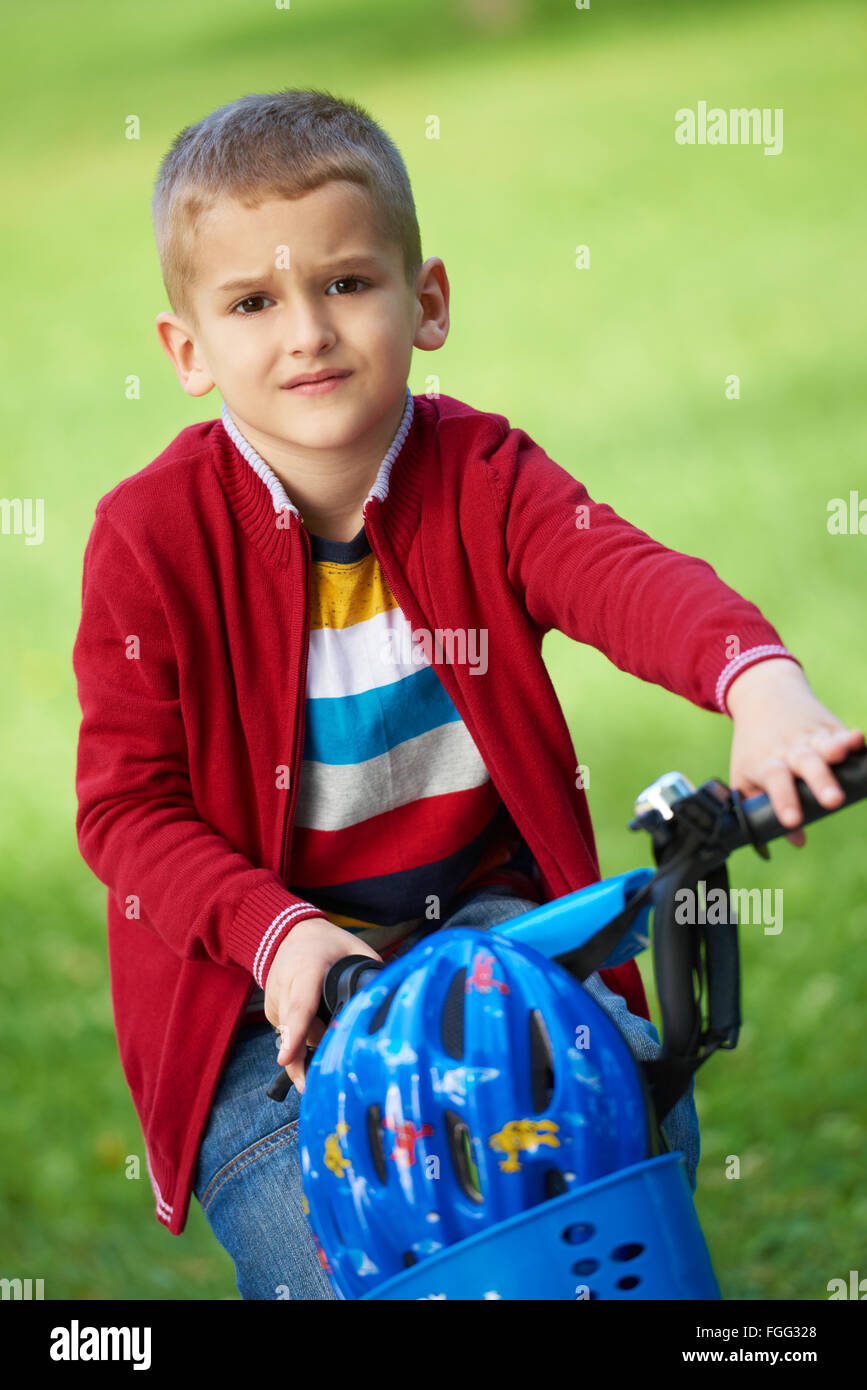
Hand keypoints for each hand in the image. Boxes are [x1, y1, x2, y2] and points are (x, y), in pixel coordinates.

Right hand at [263, 917, 381, 1093]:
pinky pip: (288, 1035)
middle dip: (305, 1059)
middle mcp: (284, 986)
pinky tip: (320, 1032)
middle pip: (293, 1032)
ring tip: (331, 1046)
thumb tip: (391, 1001)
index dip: (295, 1034)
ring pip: (291, 1038)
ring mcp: (274, 1001)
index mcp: (306, 969)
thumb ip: (372, 973)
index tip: (287, 1059)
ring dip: (309, 1049)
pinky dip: (303, 1040)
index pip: (300, 1007)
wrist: (291, 933)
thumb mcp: (354, 949)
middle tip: (317, 1083)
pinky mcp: (271, 1011)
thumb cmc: (327, 943)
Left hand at [725, 659, 863, 846]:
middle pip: (805, 766)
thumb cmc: (754, 748)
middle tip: (833, 801)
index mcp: (767, 764)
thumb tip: (796, 841)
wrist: (762, 696)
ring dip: (836, 751)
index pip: (775, 784)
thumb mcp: (746, 776)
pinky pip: (842, 733)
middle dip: (820, 783)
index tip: (792, 820)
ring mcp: (810, 738)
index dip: (784, 801)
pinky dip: (851, 737)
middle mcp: (790, 751)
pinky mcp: (829, 728)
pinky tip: (859, 739)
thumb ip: (765, 810)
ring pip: (825, 746)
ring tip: (843, 756)